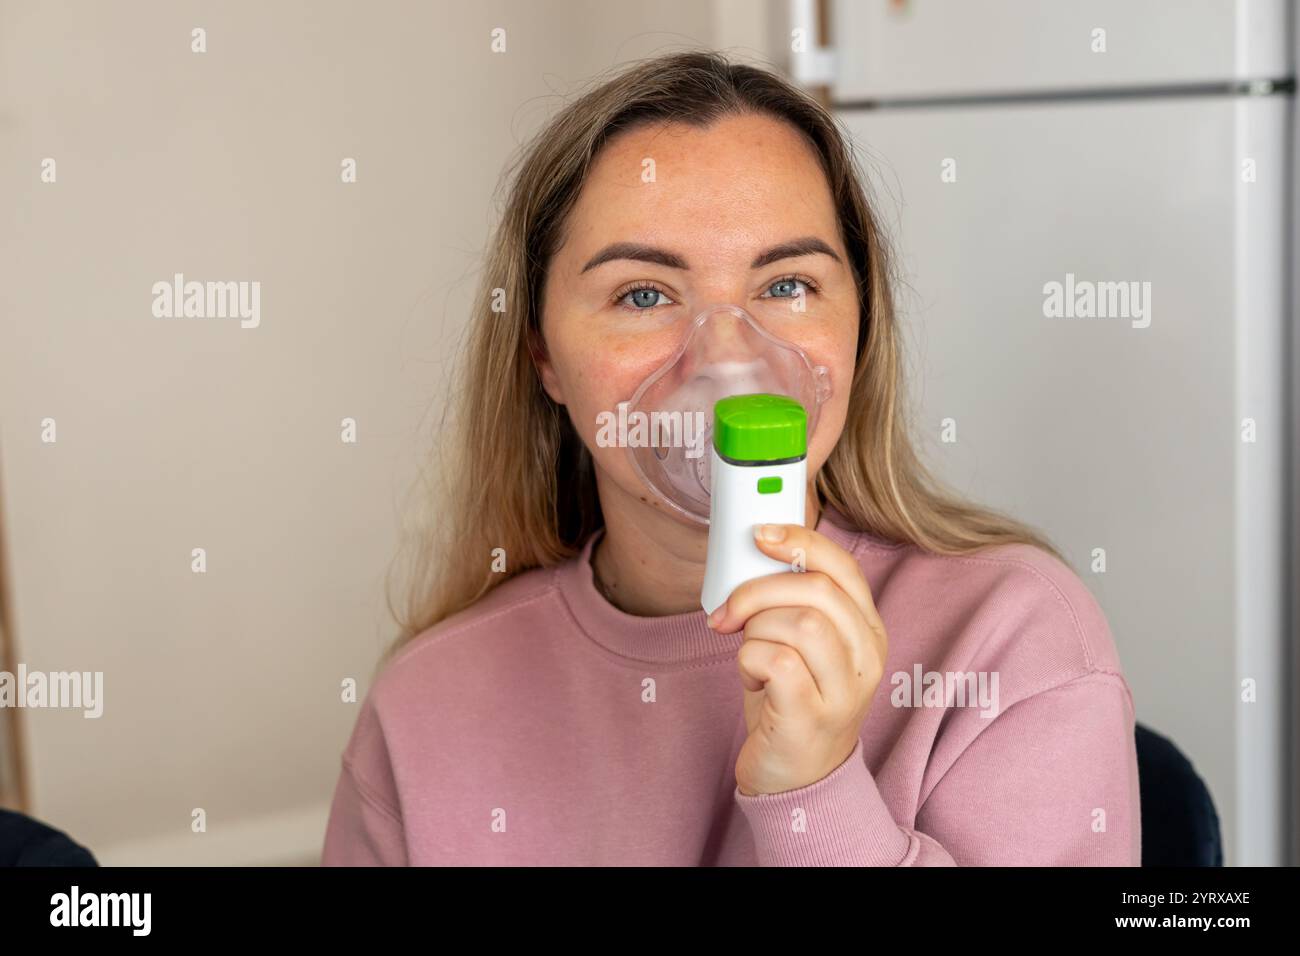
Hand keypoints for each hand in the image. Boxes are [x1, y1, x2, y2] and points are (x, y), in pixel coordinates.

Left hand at [706, 522, 887, 795]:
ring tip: (750, 657)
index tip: (759, 536)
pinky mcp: (814, 716)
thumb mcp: (801, 644)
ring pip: (800, 623)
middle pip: (817, 591)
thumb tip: (753, 553)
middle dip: (758, 592)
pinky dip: (750, 661)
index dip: (800, 540)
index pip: (843, 567)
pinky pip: (777, 661)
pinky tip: (753, 679)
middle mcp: (867, 657)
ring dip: (756, 631)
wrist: (797, 779)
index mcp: (867, 629)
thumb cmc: (792, 700)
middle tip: (728, 614)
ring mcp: (846, 690)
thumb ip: (791, 601)